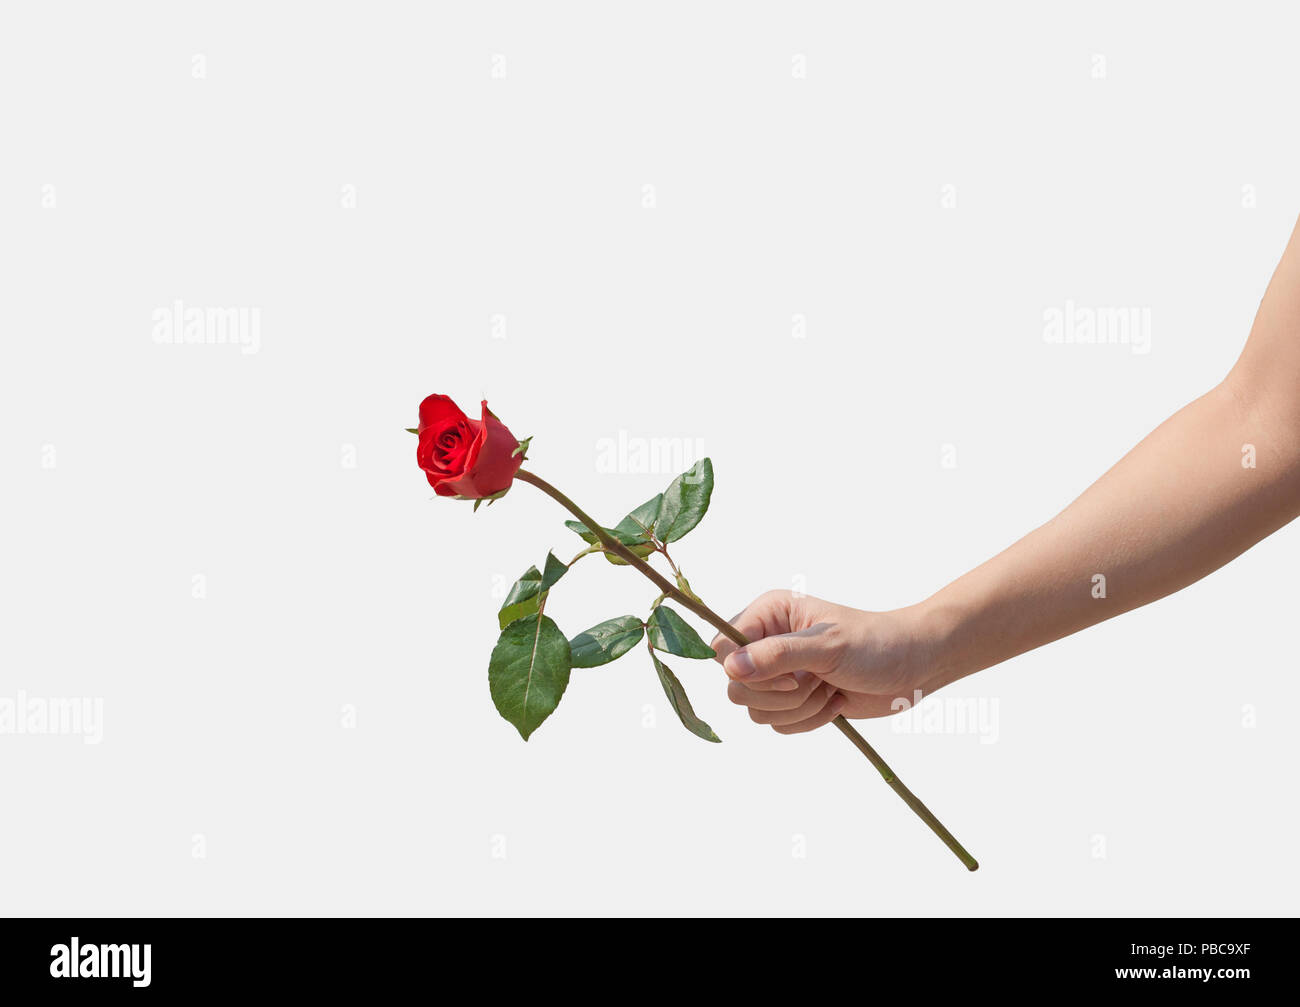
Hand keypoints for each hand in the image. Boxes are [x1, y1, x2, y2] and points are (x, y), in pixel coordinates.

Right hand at [710, 590, 941, 733]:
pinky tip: (835, 701)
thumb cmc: (875, 645)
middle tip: (815, 680)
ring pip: (756, 711)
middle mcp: (767, 642)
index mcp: (769, 615)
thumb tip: (730, 668)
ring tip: (829, 688)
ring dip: (799, 709)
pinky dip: (808, 720)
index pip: (722, 648)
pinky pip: (778, 725)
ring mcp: (780, 674)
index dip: (746, 670)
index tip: (788, 674)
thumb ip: (776, 656)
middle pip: (735, 687)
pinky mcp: (794, 701)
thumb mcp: (826, 647)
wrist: (914, 666)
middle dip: (781, 695)